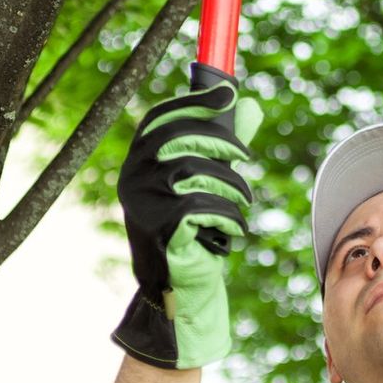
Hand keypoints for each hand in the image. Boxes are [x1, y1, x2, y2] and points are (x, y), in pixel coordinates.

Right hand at [111, 78, 261, 369]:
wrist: (176, 289)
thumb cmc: (192, 232)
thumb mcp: (204, 183)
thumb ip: (222, 145)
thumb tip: (250, 106)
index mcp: (138, 163)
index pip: (160, 119)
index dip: (194, 102)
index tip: (229, 93)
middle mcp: (133, 178)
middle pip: (179, 138)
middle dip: (221, 141)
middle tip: (246, 157)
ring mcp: (143, 204)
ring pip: (195, 172)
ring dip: (231, 186)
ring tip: (242, 202)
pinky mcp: (159, 228)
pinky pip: (202, 206)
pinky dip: (228, 216)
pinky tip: (233, 229)